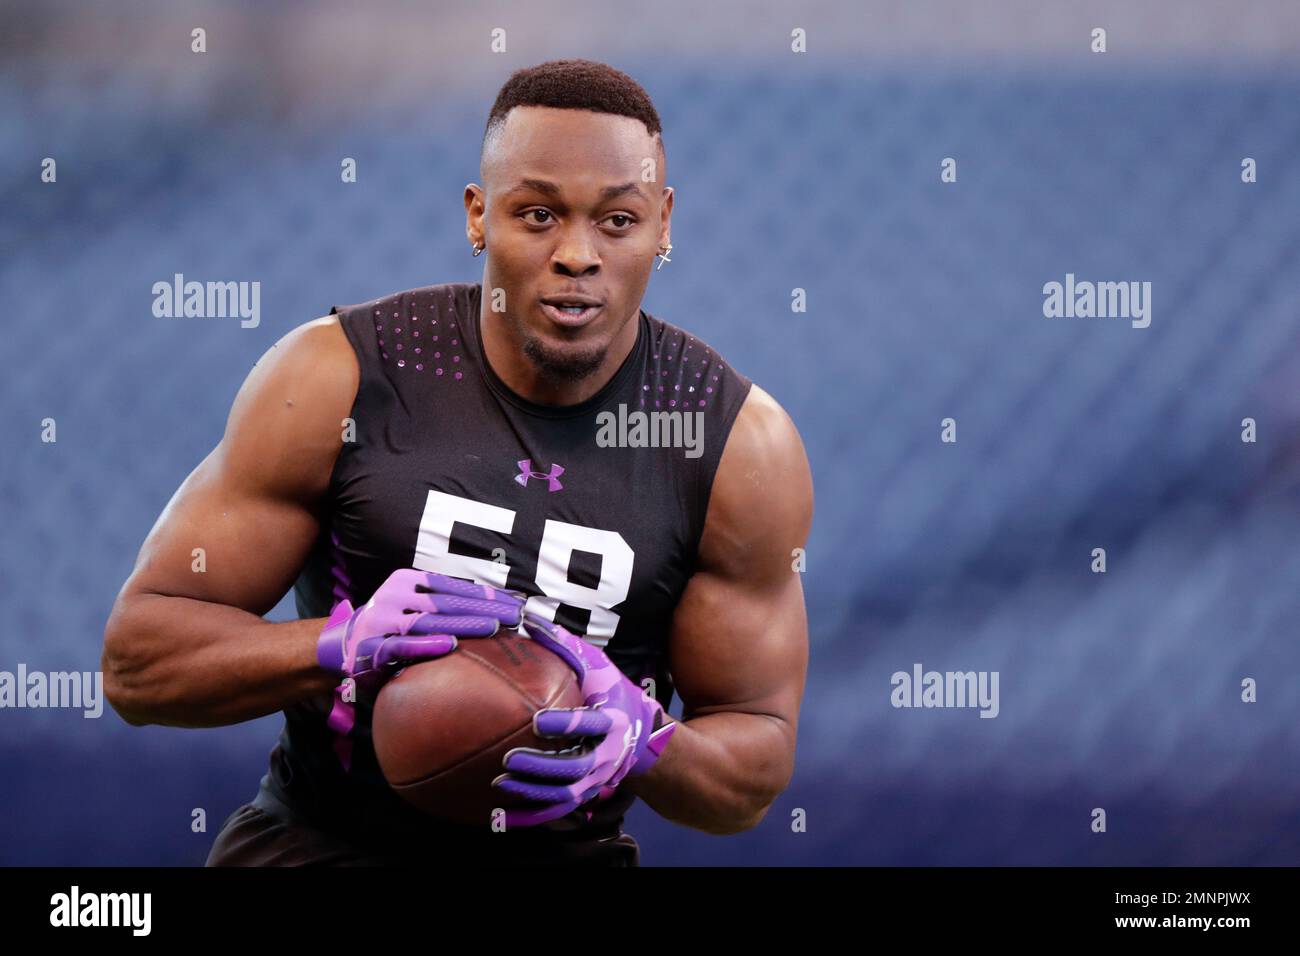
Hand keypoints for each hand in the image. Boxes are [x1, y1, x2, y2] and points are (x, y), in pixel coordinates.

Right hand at [317, 569, 524, 771]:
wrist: (344, 646)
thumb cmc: (394, 625)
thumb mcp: (414, 604)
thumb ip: (446, 603)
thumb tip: (499, 605)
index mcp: (407, 580)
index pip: (452, 586)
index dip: (484, 594)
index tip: (514, 602)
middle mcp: (394, 595)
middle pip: (446, 602)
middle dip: (483, 609)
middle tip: (514, 617)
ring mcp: (382, 620)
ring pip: (428, 621)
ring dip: (462, 624)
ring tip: (492, 627)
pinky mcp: (371, 647)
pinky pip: (401, 646)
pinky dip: (425, 645)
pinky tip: (449, 646)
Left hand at [491, 612, 676, 825]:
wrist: (639, 734)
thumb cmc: (610, 692)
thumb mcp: (596, 666)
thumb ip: (564, 645)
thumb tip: (527, 618)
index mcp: (611, 720)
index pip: (587, 725)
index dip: (565, 725)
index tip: (538, 721)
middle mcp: (607, 754)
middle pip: (576, 766)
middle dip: (543, 766)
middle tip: (510, 759)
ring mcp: (598, 779)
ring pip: (566, 794)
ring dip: (533, 793)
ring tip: (500, 784)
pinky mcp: (586, 794)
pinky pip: (558, 812)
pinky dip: (531, 817)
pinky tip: (501, 817)